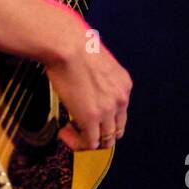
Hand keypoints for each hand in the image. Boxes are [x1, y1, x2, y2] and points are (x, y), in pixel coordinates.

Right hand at [45, 26, 132, 151]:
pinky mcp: (90, 118)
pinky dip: (77, 143)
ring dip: (86, 140)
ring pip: (104, 141)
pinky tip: (65, 132)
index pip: (120, 114)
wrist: (67, 45)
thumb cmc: (75, 47)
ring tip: (68, 132)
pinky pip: (89, 143)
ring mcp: (107, 111)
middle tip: (78, 129)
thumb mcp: (98, 63)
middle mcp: (120, 99)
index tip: (86, 115)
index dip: (103, 120)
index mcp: (124, 85)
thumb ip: (98, 79)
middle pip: (115, 131)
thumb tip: (85, 86)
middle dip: (98, 134)